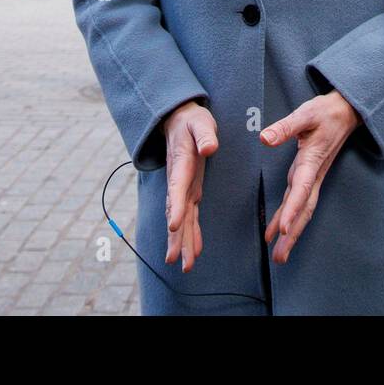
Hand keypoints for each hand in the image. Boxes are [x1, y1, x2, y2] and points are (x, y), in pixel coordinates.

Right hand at [161, 99, 217, 272]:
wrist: (180, 119)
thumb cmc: (192, 120)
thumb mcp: (201, 122)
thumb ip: (205, 134)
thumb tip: (210, 147)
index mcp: (181, 164)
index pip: (177, 188)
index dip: (175, 207)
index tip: (173, 225)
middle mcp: (178, 180)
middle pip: (176, 211)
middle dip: (176, 236)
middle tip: (175, 260)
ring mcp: (182, 187)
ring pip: (181, 218)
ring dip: (182, 241)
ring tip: (184, 265)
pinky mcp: (189, 189)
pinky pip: (188, 215)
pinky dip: (191, 233)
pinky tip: (194, 251)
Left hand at [259, 90, 361, 264]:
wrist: (345, 113)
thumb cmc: (325, 112)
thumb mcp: (305, 114)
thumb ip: (285, 127)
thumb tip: (264, 139)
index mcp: (312, 161)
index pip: (301, 189)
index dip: (292, 209)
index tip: (283, 228)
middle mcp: (313, 175)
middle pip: (303, 210)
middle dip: (292, 234)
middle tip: (280, 257)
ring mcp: (312, 178)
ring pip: (302, 211)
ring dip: (291, 234)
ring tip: (279, 256)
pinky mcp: (309, 177)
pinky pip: (300, 203)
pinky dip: (290, 219)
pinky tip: (278, 232)